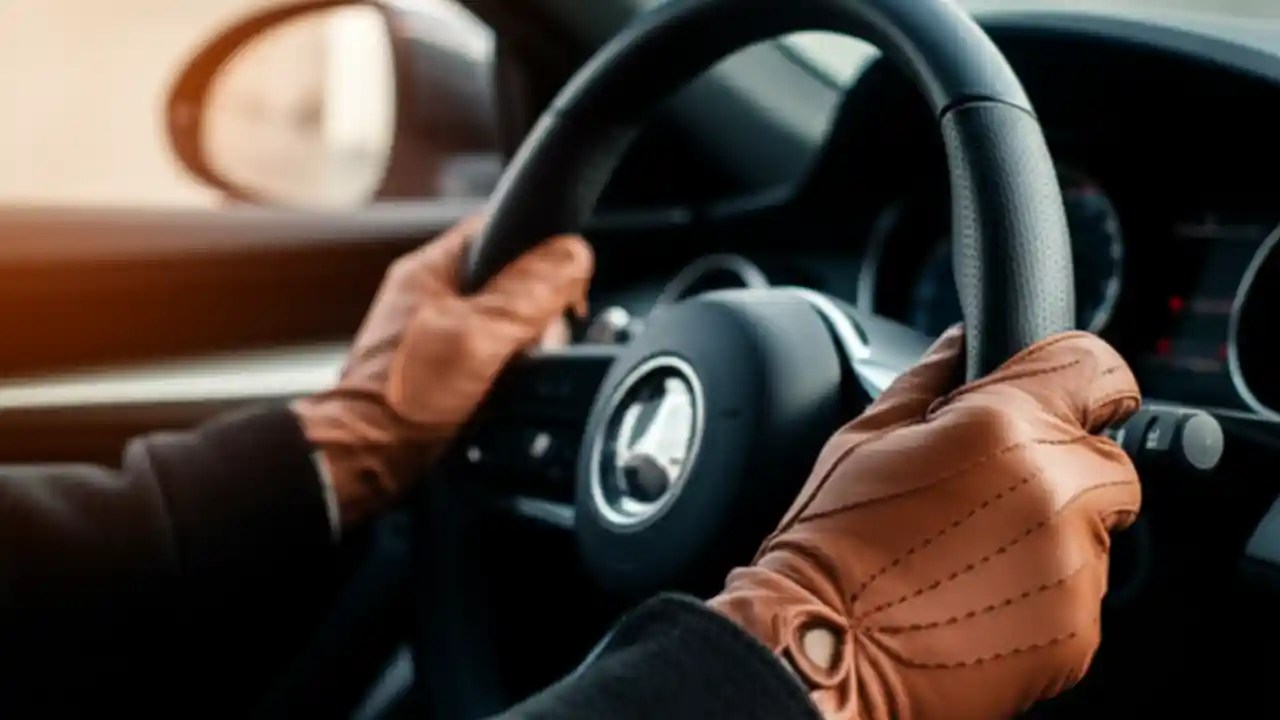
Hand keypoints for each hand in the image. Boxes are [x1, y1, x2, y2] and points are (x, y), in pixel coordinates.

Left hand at [293, 217, 592, 527]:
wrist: (366, 463)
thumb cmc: (400, 400)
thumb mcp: (478, 336)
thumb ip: (528, 292)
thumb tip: (574, 254)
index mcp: (433, 268)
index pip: (502, 230)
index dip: (542, 253)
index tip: (561, 287)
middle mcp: (433, 296)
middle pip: (513, 281)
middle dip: (538, 312)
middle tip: (535, 342)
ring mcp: (437, 335)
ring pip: (508, 323)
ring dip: (526, 348)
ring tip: (517, 372)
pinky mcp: (444, 372)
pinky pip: (496, 358)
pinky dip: (510, 374)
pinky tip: (506, 392)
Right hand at [710, 328, 1140, 718]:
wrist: (824, 653)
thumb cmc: (831, 547)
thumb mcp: (864, 438)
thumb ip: (929, 379)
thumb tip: (959, 346)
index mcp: (1005, 427)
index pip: (1097, 369)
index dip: (1076, 377)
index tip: (1061, 395)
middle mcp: (1056, 493)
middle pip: (1109, 460)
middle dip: (1062, 467)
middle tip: (989, 493)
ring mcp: (1073, 569)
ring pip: (1095, 533)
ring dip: (1051, 534)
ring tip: (969, 556)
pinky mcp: (1074, 633)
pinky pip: (1080, 597)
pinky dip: (1041, 594)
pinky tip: (974, 597)